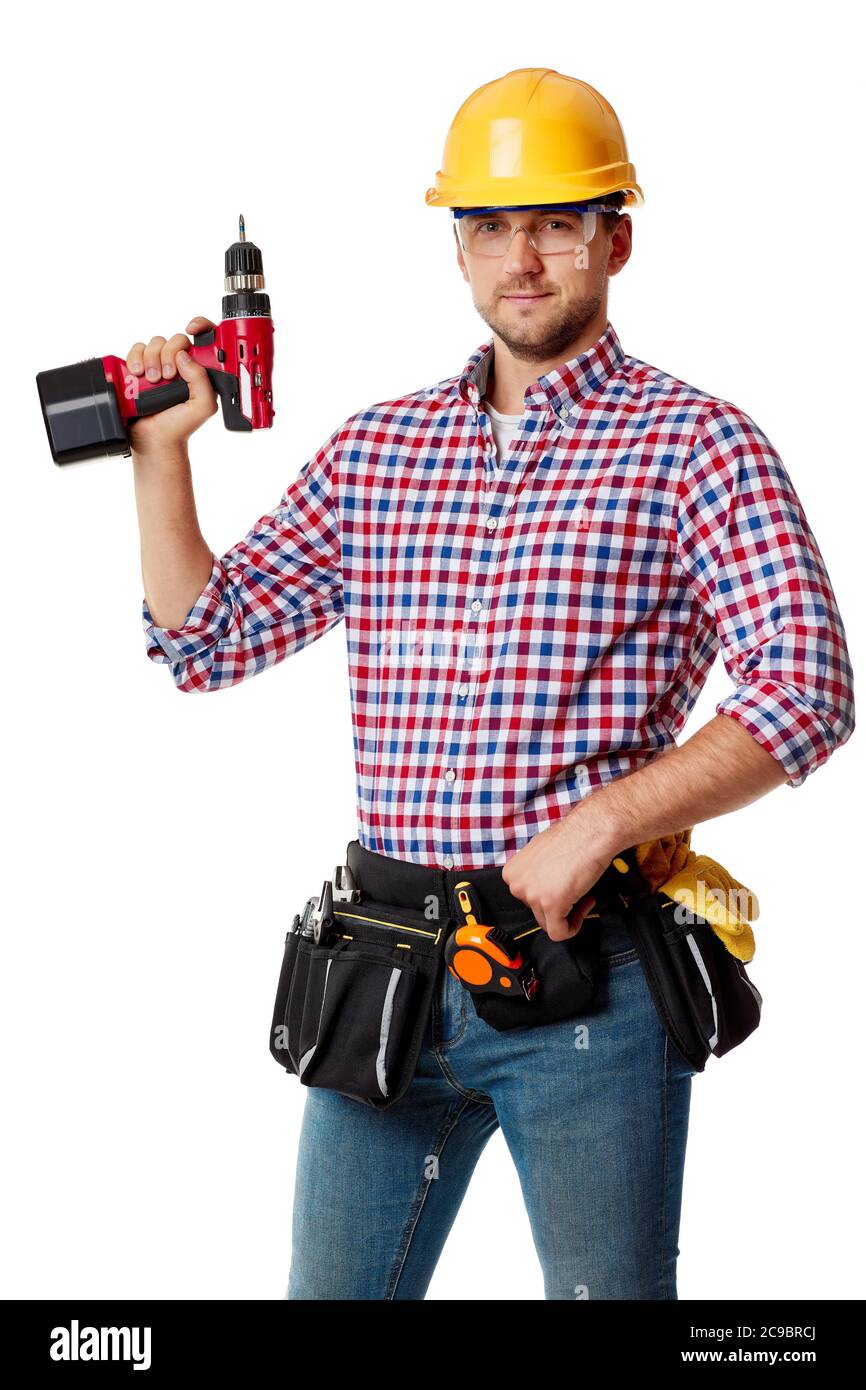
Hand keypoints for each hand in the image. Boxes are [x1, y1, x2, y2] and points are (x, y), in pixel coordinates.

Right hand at [125, 315, 217, 455]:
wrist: (153, 439)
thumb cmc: (179, 426)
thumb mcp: (203, 406)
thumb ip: (201, 380)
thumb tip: (184, 357)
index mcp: (200, 371)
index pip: (205, 339)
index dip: (202, 326)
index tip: (193, 328)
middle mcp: (180, 365)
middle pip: (176, 339)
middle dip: (169, 354)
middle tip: (167, 376)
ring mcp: (159, 364)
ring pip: (155, 342)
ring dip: (152, 360)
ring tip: (152, 381)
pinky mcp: (140, 367)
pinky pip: (137, 349)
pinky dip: (135, 358)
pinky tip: (138, 374)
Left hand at [501, 811, 620, 941]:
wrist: (590, 832)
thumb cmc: (572, 837)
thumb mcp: (541, 855)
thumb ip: (536, 875)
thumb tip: (544, 887)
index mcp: (512, 873)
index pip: (528, 899)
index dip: (549, 896)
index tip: (563, 887)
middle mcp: (517, 885)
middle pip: (537, 912)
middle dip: (559, 905)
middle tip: (577, 892)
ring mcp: (532, 896)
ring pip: (549, 923)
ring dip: (569, 914)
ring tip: (583, 895)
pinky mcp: (550, 904)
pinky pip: (559, 933)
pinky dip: (573, 927)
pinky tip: (584, 905)